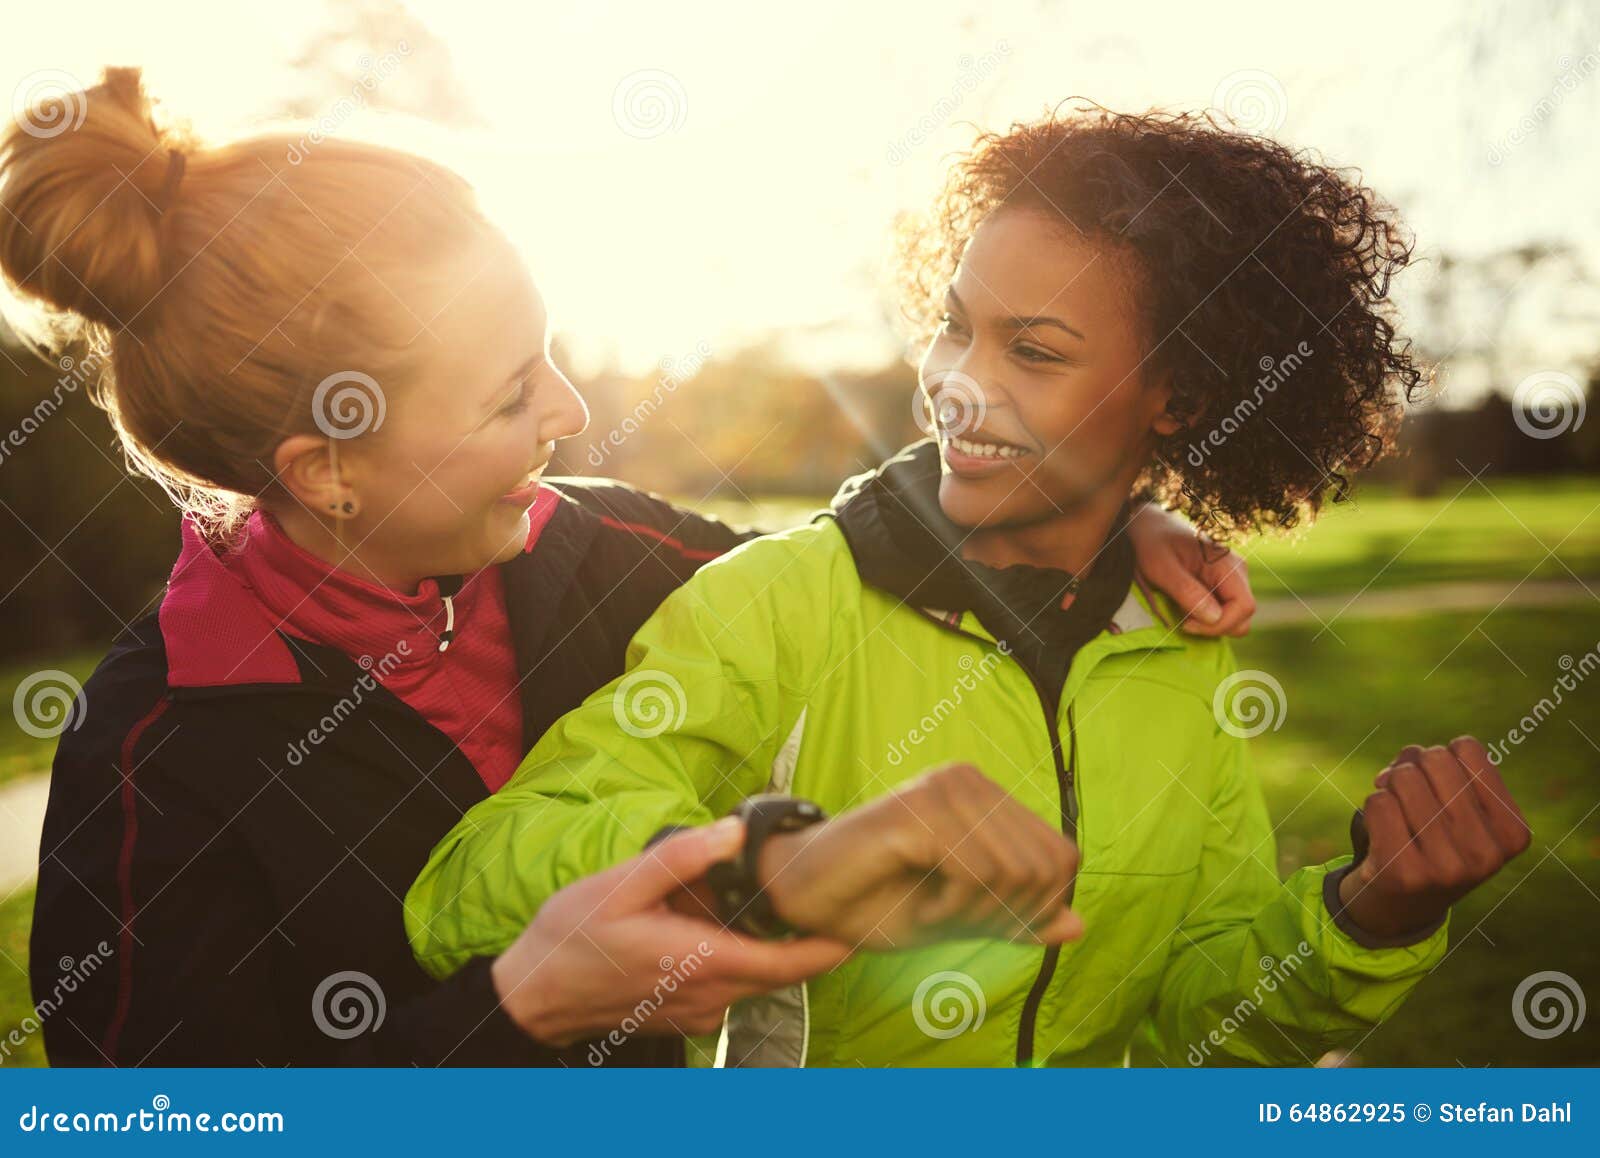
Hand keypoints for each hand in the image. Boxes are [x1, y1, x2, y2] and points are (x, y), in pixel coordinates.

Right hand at [492, 819, 850, 1044]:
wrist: (532, 995)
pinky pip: (727, 989)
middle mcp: (709, 996)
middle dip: (803, 939)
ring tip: (757, 902)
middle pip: (780, 973)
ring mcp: (697, 1012)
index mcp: (703, 961)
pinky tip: (709, 927)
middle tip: (813, 895)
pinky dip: (734, 960)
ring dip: (763, 947)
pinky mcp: (683, 1018)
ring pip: (753, 981)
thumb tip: (733, 831)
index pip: (790, 964)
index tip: (859, 923)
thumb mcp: (622, 884)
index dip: (831, 947)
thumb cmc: (572, 937)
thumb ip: (682, 856)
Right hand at [758, 763, 1083, 950]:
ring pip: (1011, 871)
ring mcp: (943, 789)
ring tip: (929, 914)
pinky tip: (918, 909)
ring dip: (973, 915)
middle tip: (952, 924)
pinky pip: (972, 872)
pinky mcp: (917, 809)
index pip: (1062, 858)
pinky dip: (950, 909)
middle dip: (1005, 916)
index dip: (1038, 909)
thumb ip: (1017, 916)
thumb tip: (1079, 925)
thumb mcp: (960, 917)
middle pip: (1042, 867)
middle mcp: (970, 781)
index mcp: (987, 798)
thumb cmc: (879, 902)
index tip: (986, 926)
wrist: (803, 897)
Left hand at [1127, 503, 1254, 636]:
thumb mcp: (1162, 568)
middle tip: (1183, 622)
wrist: (1148, 527)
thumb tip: (1214, 617)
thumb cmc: (1152, 544)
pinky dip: (1207, 619)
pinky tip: (1185, 609)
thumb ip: (1187, 591)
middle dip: (1216, 628)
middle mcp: (1237, 572)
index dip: (1220, 624)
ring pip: (1235, 618)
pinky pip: (1224, 612)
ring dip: (1211, 625)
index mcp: (1228, 564)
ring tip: (1182, 614)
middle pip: (1244, 617)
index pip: (1245, 606)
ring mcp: (1231, 579)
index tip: (1187, 625)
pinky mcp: (1221, 586)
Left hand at [1337, 737, 1531, 939]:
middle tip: (1410, 798)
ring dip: (1390, 788)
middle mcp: (1486, 854)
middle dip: (1411, 768)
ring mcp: (1446, 867)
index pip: (1467, 748)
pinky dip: (1371, 807)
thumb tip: (1392, 775)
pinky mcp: (1402, 873)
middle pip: (1433, 759)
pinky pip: (1377, 802)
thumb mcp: (1452, 803)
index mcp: (1513, 832)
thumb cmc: (1430, 837)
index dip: (1442, 756)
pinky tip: (1381, 834)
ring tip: (1396, 816)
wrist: (1402, 903)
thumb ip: (1429, 765)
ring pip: (1402, 778)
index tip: (1439, 786)